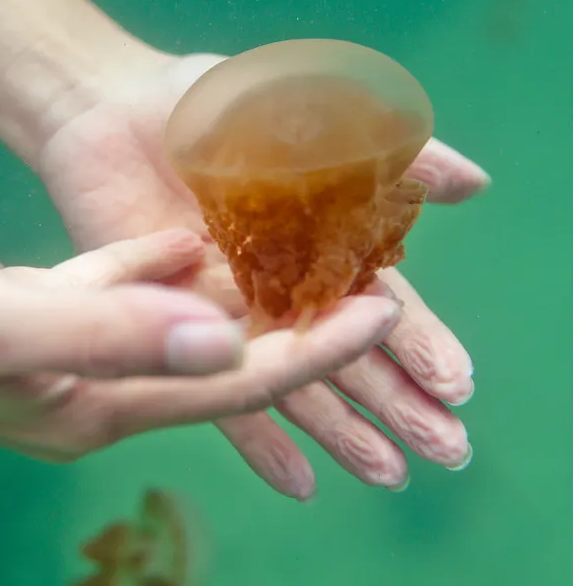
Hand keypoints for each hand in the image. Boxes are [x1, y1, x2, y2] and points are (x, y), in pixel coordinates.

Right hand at [0, 221, 398, 459]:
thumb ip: (108, 331)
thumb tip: (225, 342)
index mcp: (95, 402)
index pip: (236, 384)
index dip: (317, 351)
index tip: (386, 309)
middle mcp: (93, 392)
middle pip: (224, 367)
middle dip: (304, 339)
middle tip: (381, 298)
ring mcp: (66, 359)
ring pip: (177, 330)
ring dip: (241, 303)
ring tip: (308, 268)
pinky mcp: (40, 319)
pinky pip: (123, 300)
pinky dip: (162, 274)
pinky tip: (190, 244)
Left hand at [40, 51, 487, 497]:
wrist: (110, 108)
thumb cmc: (208, 104)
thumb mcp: (302, 114)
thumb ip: (380, 149)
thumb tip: (476, 185)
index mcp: (320, 239)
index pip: (381, 299)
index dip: (419, 342)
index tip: (457, 385)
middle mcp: (283, 287)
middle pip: (347, 354)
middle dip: (399, 402)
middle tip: (446, 449)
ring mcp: (231, 315)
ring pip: (295, 383)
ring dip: (344, 431)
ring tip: (389, 475)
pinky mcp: (175, 331)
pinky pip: (214, 393)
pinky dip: (258, 439)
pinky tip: (298, 481)